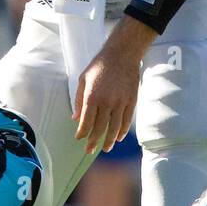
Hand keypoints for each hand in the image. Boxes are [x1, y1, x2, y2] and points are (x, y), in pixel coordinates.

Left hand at [73, 31, 145, 154]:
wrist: (122, 54)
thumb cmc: (99, 65)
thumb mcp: (83, 79)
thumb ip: (79, 100)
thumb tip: (75, 118)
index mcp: (92, 96)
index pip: (86, 122)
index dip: (82, 133)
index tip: (79, 138)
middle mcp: (106, 102)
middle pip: (100, 128)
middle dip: (93, 141)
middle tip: (89, 151)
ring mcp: (120, 102)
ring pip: (114, 128)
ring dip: (109, 140)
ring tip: (105, 148)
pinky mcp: (131, 101)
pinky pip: (126, 120)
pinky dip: (122, 131)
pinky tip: (118, 137)